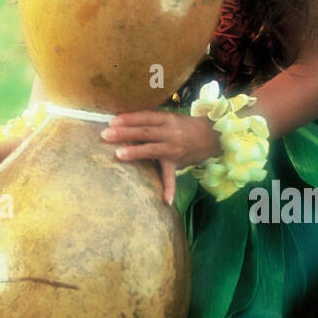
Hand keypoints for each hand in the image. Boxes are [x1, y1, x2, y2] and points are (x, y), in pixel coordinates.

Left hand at [101, 111, 219, 205]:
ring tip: (118, 154)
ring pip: (152, 150)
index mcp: (166, 119)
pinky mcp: (177, 163)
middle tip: (106, 134)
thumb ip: (149, 121)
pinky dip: (169, 189)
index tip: (112, 121)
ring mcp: (173, 149)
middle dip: (124, 133)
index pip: (145, 117)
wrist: (212, 136)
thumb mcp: (168, 118)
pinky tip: (165, 200)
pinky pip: (172, 177)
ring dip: (135, 152)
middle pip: (144, 132)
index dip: (128, 118)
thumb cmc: (183, 126)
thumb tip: (121, 122)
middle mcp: (170, 133)